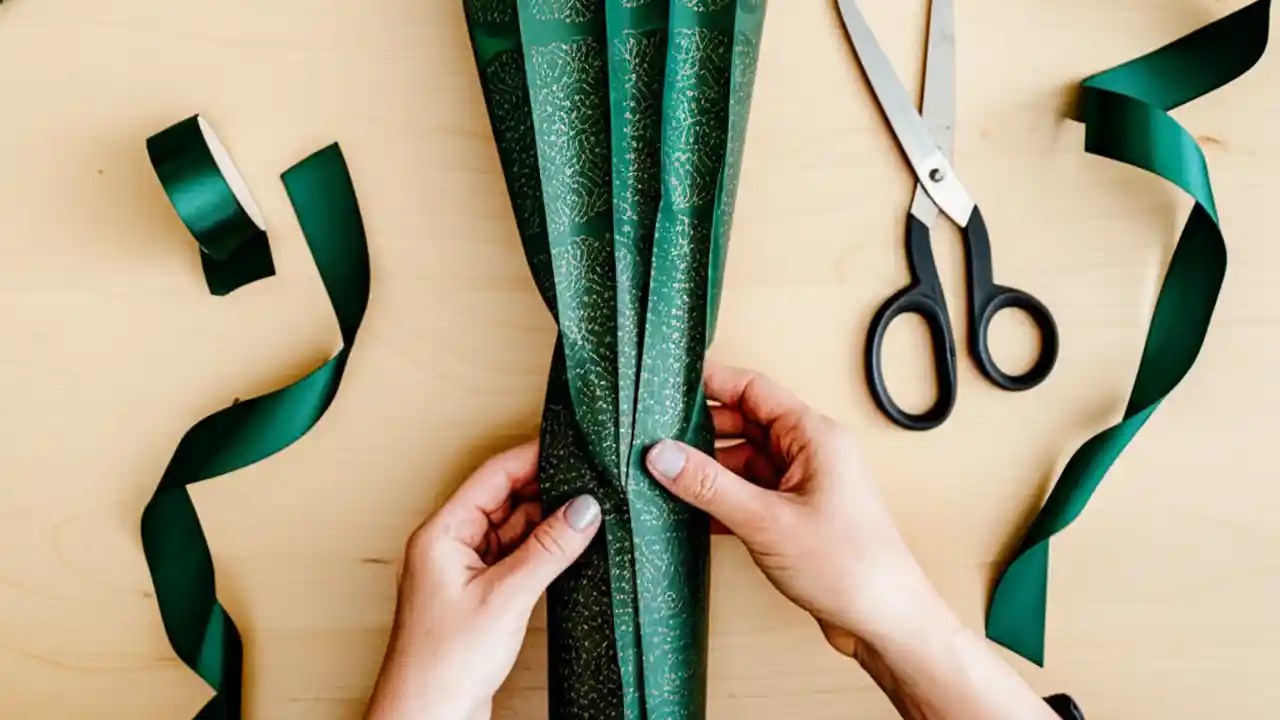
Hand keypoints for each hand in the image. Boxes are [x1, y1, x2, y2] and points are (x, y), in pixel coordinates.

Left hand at [366, 441, 601, 719]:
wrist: (428, 718)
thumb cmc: (442, 665)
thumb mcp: (506, 596)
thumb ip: (548, 548)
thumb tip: (583, 509)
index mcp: (442, 533)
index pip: (493, 475)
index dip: (532, 457)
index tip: (570, 447)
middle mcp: (450, 546)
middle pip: (505, 499)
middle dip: (546, 490)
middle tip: (590, 483)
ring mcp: (465, 571)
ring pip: (514, 529)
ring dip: (547, 523)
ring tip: (588, 516)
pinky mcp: (481, 596)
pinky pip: (516, 557)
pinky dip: (543, 551)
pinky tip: (569, 550)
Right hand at [646, 363, 1055, 719]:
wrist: (883, 621)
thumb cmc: (849, 566)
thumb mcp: (766, 521)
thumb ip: (709, 486)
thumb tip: (662, 455)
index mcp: (813, 436)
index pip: (754, 389)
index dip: (711, 382)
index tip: (669, 384)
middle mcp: (810, 453)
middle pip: (745, 424)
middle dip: (700, 429)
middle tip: (653, 436)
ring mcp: (803, 485)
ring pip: (744, 462)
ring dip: (708, 470)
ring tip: (663, 475)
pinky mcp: (795, 516)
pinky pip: (749, 494)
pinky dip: (721, 499)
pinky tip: (689, 511)